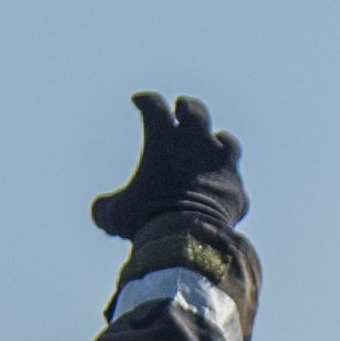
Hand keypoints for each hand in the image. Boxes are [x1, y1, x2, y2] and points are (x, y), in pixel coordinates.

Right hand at [90, 91, 244, 240]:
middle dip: (187, 109)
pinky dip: (226, 188)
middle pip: (196, 111)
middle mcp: (196, 143)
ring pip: (226, 142)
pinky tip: (220, 195)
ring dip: (219, 143)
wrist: (190, 239)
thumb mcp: (115, 215)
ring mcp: (222, 166)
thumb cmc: (148, 219)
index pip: (153, 105)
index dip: (145, 101)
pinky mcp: (236, 192)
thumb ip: (106, 208)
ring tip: (214, 146)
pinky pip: (234, 185)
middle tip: (181, 110)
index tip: (139, 101)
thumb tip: (103, 213)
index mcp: (163, 137)